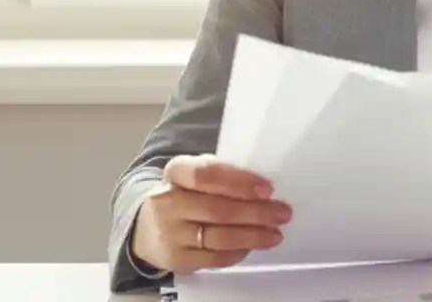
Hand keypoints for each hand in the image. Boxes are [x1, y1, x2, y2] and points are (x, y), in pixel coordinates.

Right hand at [130, 154, 292, 274]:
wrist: (148, 227)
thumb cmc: (187, 193)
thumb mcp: (197, 174)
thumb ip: (223, 174)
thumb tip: (264, 187)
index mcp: (175, 172)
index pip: (205, 174)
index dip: (238, 182)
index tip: (267, 189)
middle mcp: (167, 202)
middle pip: (216, 209)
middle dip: (255, 212)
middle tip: (282, 213)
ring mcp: (169, 233)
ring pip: (218, 237)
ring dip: (252, 235)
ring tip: (275, 233)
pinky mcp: (176, 259)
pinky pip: (213, 258)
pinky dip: (238, 252)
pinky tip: (254, 245)